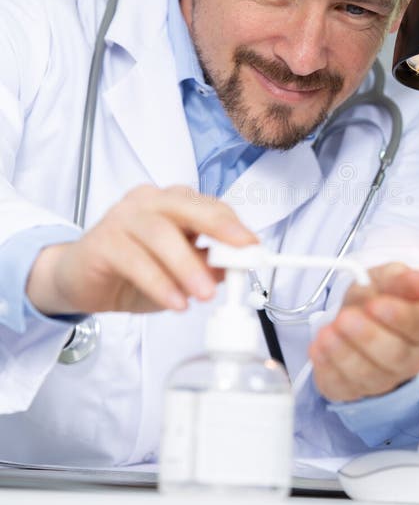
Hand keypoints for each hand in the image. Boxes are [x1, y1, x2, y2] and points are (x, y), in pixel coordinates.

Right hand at [26, 185, 256, 315]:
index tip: (253, 247)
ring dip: (187, 266)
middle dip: (218, 229)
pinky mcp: (102, 241)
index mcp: (171, 203)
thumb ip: (206, 268)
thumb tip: (236, 269)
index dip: (233, 226)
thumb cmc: (131, 271)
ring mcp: (122, 217)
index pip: (208, 206)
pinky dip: (159, 283)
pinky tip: (175, 302)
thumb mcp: (179, 275)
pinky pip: (135, 260)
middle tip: (240, 254)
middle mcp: (148, 202)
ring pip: (161, 234)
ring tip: (204, 295)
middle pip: (187, 207)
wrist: (77, 281)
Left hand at [308, 263, 418, 401]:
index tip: (376, 303)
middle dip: (368, 336)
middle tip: (346, 317)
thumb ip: (399, 278)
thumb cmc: (377, 298)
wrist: (356, 316)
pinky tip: (318, 348)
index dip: (400, 317)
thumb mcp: (387, 278)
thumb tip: (417, 278)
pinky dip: (327, 368)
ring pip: (368, 375)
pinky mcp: (355, 389)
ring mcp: (384, 378)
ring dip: (344, 353)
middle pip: (396, 355)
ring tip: (327, 331)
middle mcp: (410, 357)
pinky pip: (342, 386)